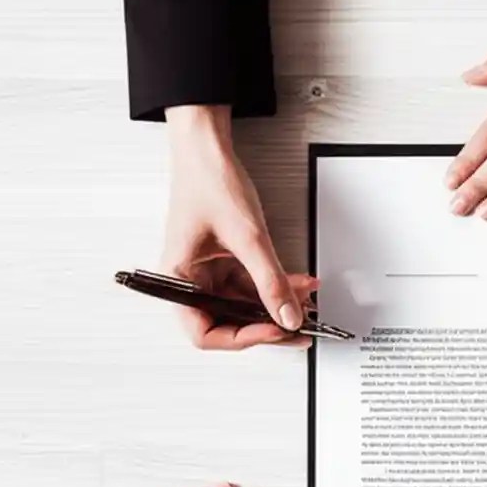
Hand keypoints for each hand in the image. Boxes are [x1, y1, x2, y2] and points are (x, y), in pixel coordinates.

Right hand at [163, 105, 314, 349]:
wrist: (208, 148)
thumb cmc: (208, 182)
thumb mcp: (247, 237)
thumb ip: (270, 281)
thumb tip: (288, 316)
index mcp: (178, 281)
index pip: (205, 333)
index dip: (242, 338)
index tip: (274, 330)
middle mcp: (191, 281)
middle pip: (229, 322)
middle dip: (268, 325)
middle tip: (301, 330)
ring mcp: (209, 272)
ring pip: (247, 303)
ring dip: (279, 303)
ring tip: (308, 304)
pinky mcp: (226, 260)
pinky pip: (254, 282)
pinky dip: (278, 284)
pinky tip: (302, 284)